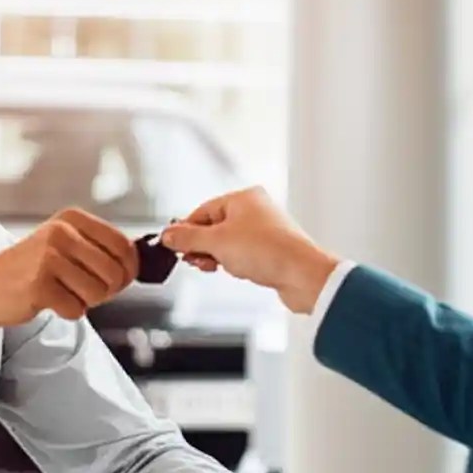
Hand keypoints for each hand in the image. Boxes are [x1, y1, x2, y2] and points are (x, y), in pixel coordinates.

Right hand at [0, 208, 138, 340]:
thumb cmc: (32, 270)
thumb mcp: (66, 246)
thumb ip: (101, 250)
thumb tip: (141, 262)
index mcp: (73, 219)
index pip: (124, 246)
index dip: (128, 271)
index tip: (116, 280)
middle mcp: (62, 232)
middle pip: (115, 273)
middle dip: (106, 291)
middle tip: (83, 290)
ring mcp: (49, 257)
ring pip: (98, 293)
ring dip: (85, 301)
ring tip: (63, 291)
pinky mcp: (39, 284)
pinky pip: (77, 309)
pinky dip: (67, 311)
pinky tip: (49, 300)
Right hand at [160, 187, 339, 313]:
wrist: (302, 275)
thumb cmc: (268, 251)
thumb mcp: (216, 243)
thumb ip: (188, 239)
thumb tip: (169, 235)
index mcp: (243, 198)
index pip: (202, 211)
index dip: (186, 231)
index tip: (173, 245)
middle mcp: (255, 210)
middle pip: (214, 227)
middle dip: (202, 246)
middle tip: (195, 259)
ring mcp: (264, 230)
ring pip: (228, 242)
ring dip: (217, 256)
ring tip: (218, 266)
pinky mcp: (271, 250)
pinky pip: (242, 254)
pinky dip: (234, 263)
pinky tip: (237, 271)